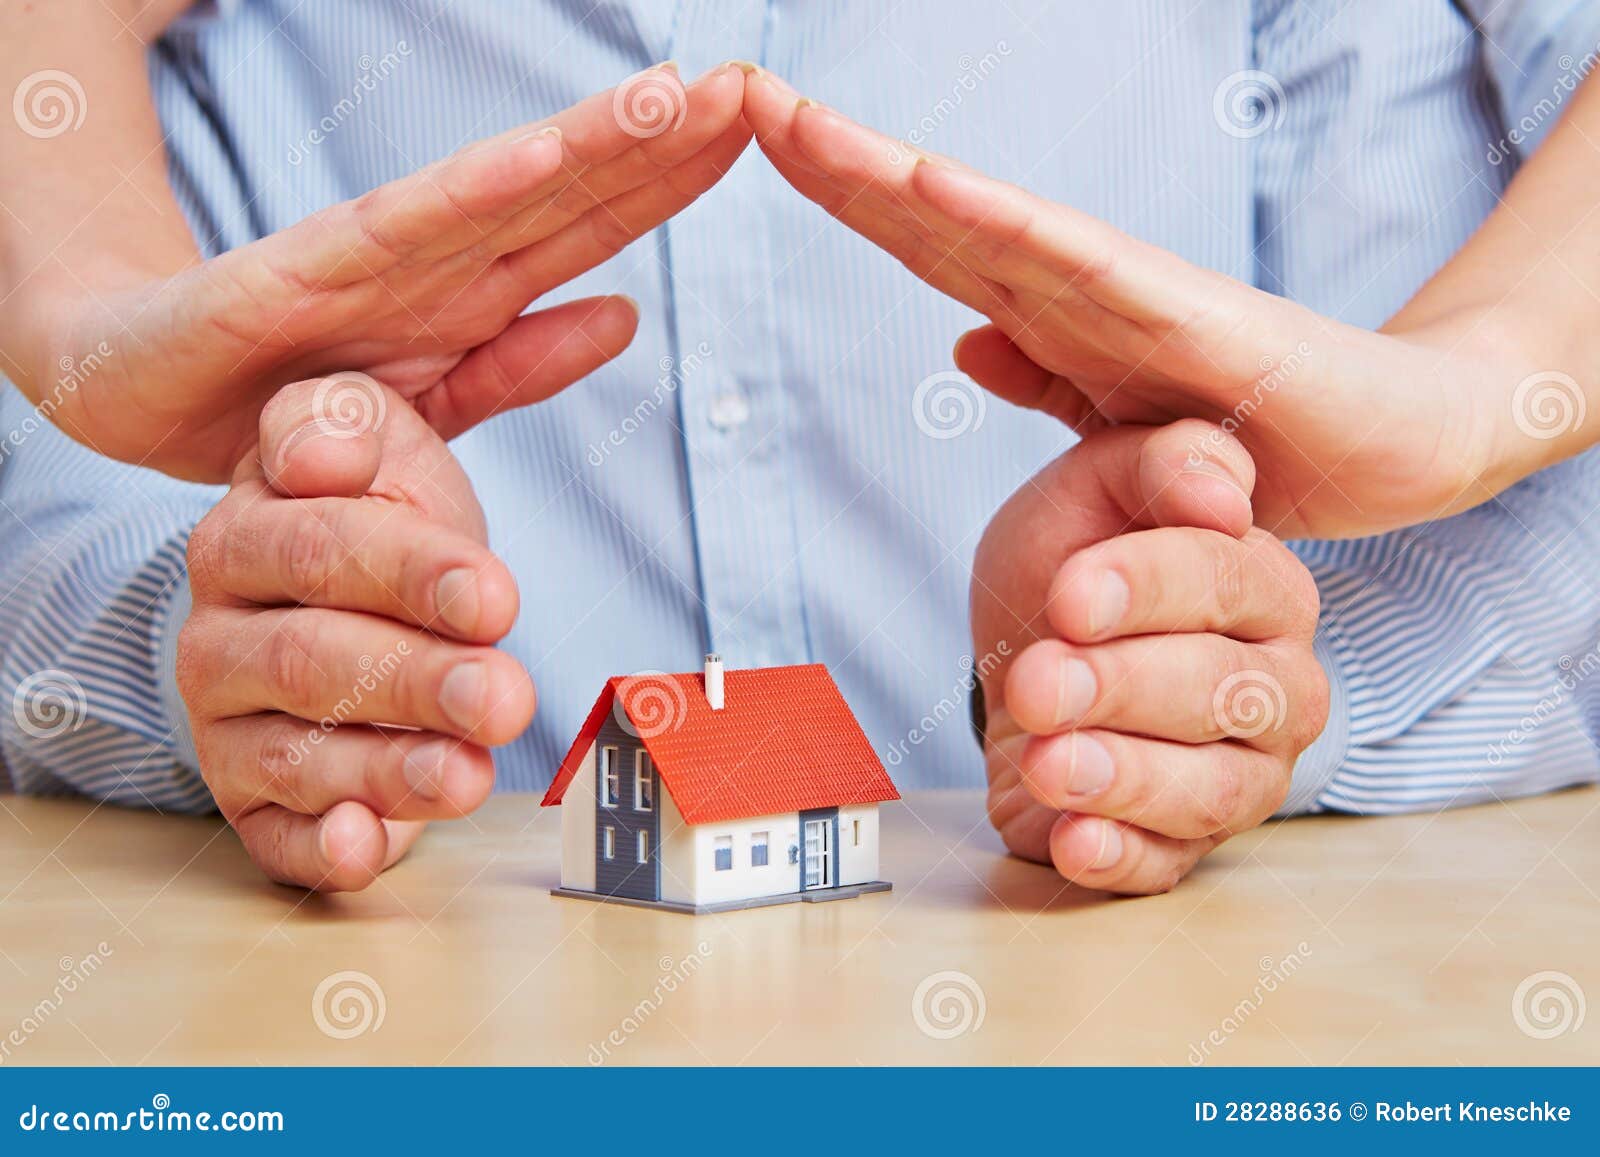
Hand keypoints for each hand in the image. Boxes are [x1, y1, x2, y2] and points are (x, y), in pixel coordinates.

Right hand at [4, 62, 748, 480]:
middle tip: (749, 85)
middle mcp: (436, 259)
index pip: (592, 222)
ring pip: (500, 194)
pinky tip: (540, 155)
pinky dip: (469, 193)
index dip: (673, 179)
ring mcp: (372, 259)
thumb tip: (627, 317)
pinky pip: (398, 232)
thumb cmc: (287, 395)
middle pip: (567, 191)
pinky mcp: (297, 274)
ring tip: (672, 94)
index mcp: (472, 289)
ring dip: (590, 144)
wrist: (132, 396)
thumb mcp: (432, 398)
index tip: (755, 133)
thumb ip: (523, 363)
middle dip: (660, 139)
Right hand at [178, 376, 533, 890]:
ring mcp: (226, 726)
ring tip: (470, 774)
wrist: (356, 601)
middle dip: (418, 683)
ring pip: (297, 756)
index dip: (412, 575)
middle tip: (503, 697)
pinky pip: (273, 840)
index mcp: (245, 535)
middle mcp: (218, 636)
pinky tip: (365, 848)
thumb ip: (347, 427)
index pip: (321, 552)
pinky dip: (321, 852)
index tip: (496, 599)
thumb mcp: (381, 449)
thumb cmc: (381, 524)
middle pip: (313, 661)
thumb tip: (319, 454)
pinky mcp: (251, 804)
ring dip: (390, 771)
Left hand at [742, 70, 1551, 538]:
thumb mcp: (1112, 422)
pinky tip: (930, 184)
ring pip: (982, 221)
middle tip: (724, 94)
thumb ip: (1043, 375)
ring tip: (792, 120)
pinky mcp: (1188, 319)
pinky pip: (1080, 268)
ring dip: (883, 171)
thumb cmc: (1252, 429)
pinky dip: (1003, 223)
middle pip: (926, 214)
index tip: (742, 146)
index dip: (833, 193)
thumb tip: (960, 342)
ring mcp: (1127, 294)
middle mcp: (1074, 286)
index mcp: (1049, 313)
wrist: (1394, 443)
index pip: (919, 243)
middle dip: (825, 157)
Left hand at [970, 421, 1328, 894]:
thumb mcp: (1097, 487)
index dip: (1145, 589)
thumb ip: (1160, 464)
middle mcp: (1275, 686)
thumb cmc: (1073, 568)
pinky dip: (1119, 855)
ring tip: (1047, 762)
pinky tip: (1070, 838)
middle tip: (1037, 682)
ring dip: (1123, 778)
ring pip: (1211, 789)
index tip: (1066, 598)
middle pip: (1222, 692)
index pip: (1224, 582)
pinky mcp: (1184, 843)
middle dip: (1120, 687)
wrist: (1022, 656)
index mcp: (1264, 586)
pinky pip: (1169, 864)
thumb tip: (1222, 495)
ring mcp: (1241, 773)